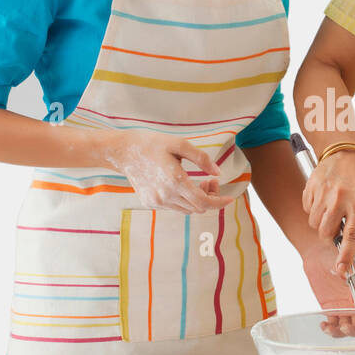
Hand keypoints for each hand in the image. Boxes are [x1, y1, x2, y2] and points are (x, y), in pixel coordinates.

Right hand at [100, 131, 235, 212]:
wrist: (124, 152)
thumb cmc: (152, 144)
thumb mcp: (180, 144)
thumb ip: (201, 159)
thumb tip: (217, 173)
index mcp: (175, 181)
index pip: (204, 202)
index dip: (220, 202)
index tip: (230, 198)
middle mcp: (166, 196)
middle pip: (198, 208)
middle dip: (210, 197)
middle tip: (210, 180)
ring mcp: (157, 202)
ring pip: (187, 210)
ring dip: (197, 199)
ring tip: (197, 181)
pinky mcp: (150, 203)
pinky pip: (174, 207)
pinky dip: (183, 200)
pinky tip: (180, 185)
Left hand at [299, 239, 354, 336]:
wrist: (318, 251)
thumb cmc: (334, 253)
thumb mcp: (344, 262)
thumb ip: (347, 269)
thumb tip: (344, 273)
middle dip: (354, 330)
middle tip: (344, 326)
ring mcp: (343, 306)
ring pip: (346, 328)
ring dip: (340, 332)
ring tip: (330, 327)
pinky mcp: (330, 308)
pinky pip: (333, 325)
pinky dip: (329, 329)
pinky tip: (323, 325)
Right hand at [301, 148, 354, 275]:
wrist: (347, 153)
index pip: (352, 236)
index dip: (346, 255)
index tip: (341, 269)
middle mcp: (341, 199)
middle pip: (326, 232)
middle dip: (328, 234)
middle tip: (336, 225)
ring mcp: (325, 192)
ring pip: (314, 223)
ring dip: (320, 222)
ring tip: (330, 209)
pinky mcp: (312, 187)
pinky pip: (307, 209)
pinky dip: (314, 209)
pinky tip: (323, 198)